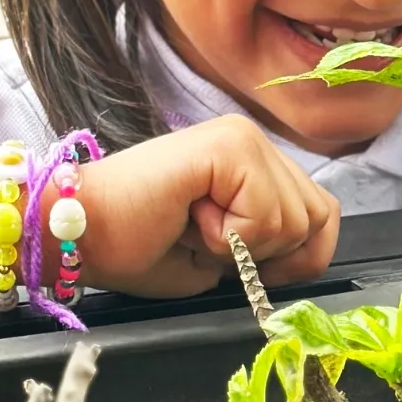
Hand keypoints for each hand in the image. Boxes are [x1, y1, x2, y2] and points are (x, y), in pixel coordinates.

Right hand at [78, 115, 340, 297]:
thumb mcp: (228, 258)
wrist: (79, 234)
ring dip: (243, 246)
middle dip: (269, 255)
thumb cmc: (140, 247)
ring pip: (295, 221)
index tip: (240, 263)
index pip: (323, 214)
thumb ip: (276, 246)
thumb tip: (311, 253)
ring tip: (191, 226)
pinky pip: (266, 214)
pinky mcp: (229, 145)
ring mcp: (244, 137)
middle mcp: (256, 140)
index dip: (294, 258)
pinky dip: (229, 236)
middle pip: (317, 218)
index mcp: (257, 163)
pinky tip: (188, 217)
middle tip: (205, 240)